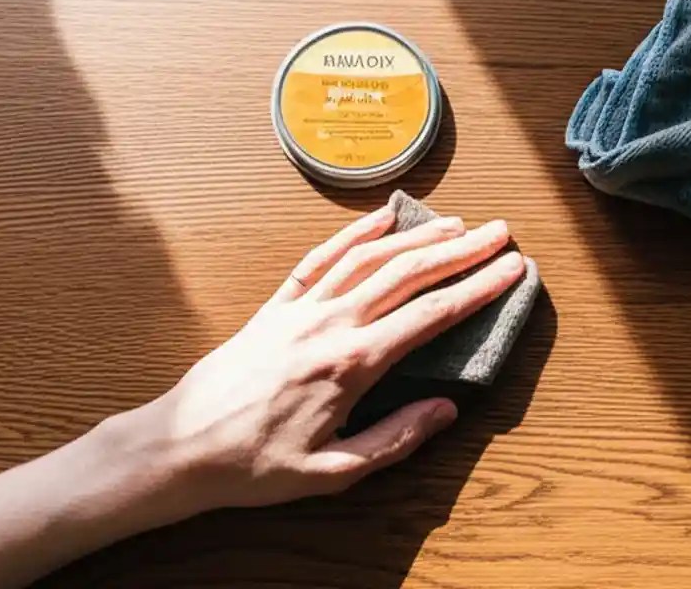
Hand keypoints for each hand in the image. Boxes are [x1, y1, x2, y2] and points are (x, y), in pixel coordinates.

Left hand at [128, 205, 524, 511]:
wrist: (179, 447)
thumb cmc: (254, 466)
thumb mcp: (332, 471)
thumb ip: (395, 439)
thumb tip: (446, 410)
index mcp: (352, 365)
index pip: (430, 315)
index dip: (477, 289)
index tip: (511, 269)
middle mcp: (330, 325)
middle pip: (407, 274)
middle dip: (460, 251)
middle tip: (500, 233)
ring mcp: (300, 310)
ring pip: (368, 258)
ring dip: (416, 237)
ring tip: (456, 223)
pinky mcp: (275, 308)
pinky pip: (318, 259)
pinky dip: (352, 234)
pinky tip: (379, 220)